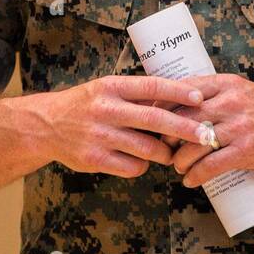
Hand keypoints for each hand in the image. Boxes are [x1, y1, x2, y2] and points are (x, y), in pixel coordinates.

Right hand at [39, 75, 206, 177]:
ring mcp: (99, 135)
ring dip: (165, 152)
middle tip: (206, 135)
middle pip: (154, 119)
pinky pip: (132, 167)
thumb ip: (137, 95)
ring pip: (146, 148)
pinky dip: (142, 165)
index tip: (200, 97)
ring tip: (171, 153)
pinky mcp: (94, 159)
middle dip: (184, 128)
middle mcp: (105, 109)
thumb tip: (180, 98)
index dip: (178, 91)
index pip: (151, 86)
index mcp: (111, 87)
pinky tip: (141, 160)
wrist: (47, 125)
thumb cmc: (87, 105)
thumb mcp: (107, 89)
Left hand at [161, 74, 253, 188]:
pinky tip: (190, 180)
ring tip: (177, 166)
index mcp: (226, 84)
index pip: (183, 90)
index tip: (152, 117)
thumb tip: (181, 105)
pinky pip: (210, 165)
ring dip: (179, 159)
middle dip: (167, 135)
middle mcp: (230, 102)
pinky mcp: (246, 150)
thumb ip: (216, 94)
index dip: (162, 105)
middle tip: (162, 147)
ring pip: (193, 144)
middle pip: (183, 117)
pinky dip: (195, 175)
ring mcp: (238, 127)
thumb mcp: (242, 91)